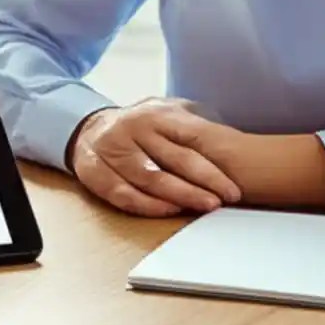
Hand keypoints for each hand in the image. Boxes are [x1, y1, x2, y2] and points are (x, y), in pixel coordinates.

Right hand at [67, 98, 243, 216]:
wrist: (89, 128)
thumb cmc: (142, 127)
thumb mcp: (168, 113)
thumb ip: (196, 123)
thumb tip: (233, 143)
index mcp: (157, 113)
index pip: (192, 138)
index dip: (215, 164)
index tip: (235, 185)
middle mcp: (134, 127)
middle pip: (174, 159)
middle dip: (205, 182)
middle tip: (227, 199)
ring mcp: (112, 149)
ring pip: (150, 178)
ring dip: (181, 195)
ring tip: (205, 207)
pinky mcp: (94, 170)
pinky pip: (123, 193)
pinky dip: (147, 205)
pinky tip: (170, 211)